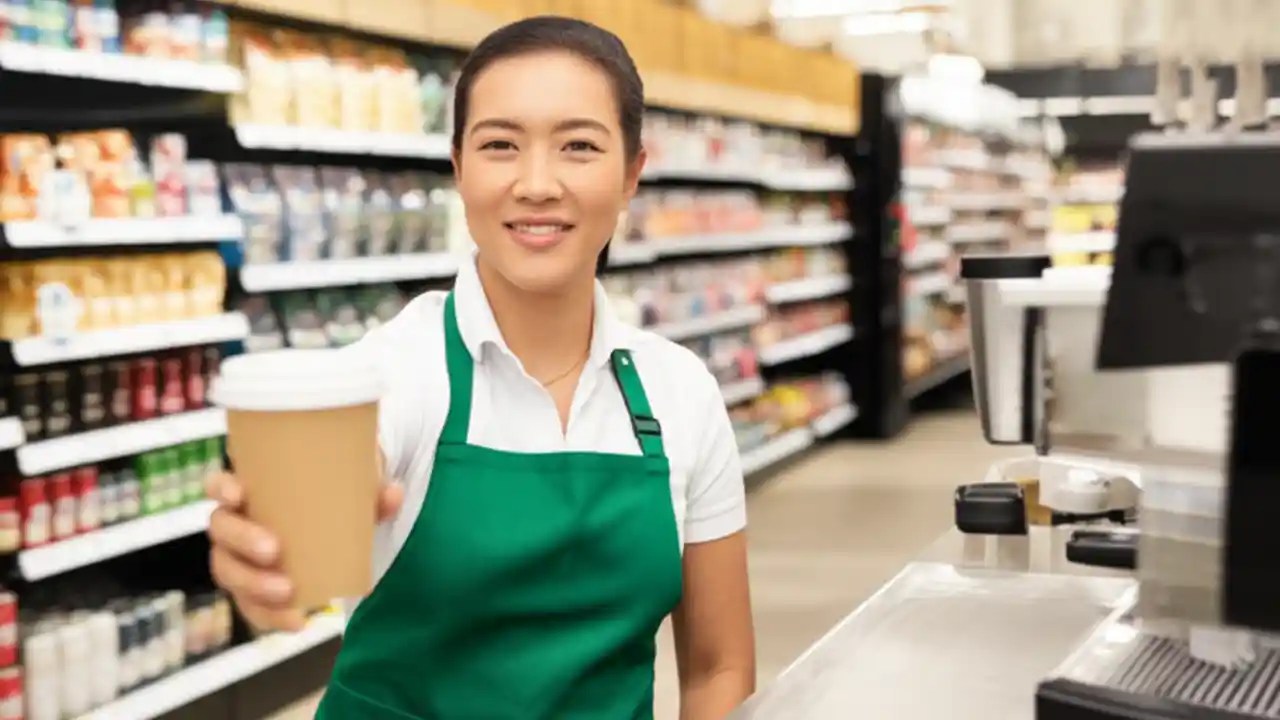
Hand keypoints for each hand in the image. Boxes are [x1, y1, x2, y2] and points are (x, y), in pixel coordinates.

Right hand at [206, 471, 403, 631]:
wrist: (338, 523)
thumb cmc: (333, 495)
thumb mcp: (354, 487)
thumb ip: (373, 489)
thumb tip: (393, 494)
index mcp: (252, 489)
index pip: (220, 483)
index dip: (222, 487)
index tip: (239, 495)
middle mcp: (237, 522)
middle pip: (221, 530)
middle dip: (242, 543)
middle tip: (274, 551)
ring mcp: (239, 558)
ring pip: (228, 572)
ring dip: (253, 585)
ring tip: (288, 592)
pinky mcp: (252, 588)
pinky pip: (251, 605)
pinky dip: (271, 617)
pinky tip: (298, 622)